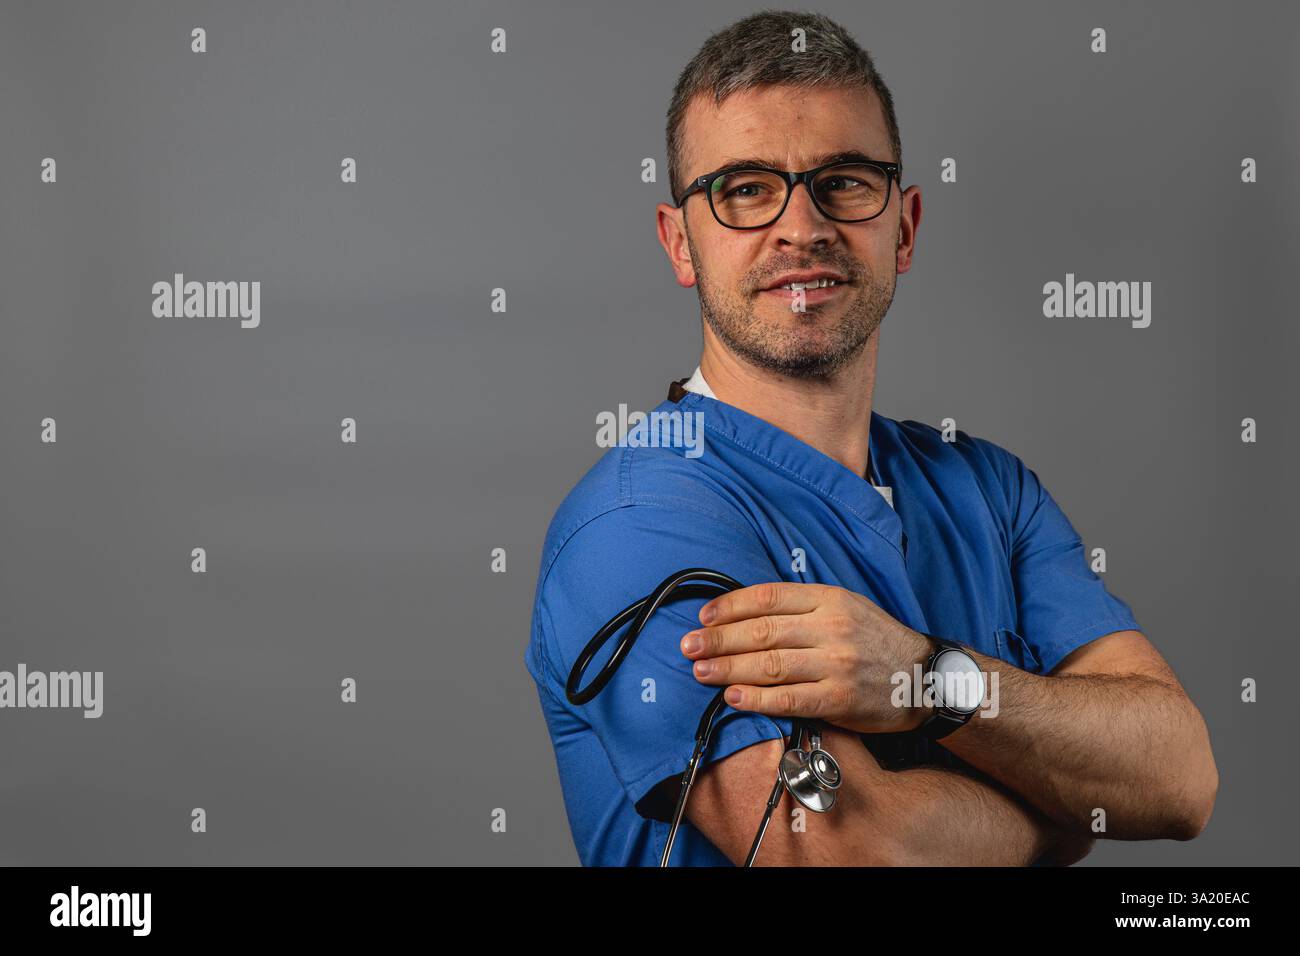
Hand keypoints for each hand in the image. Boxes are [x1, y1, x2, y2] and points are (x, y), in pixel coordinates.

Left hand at [679, 581, 935, 733]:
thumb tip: (744, 612)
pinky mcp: (840, 699)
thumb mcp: (845, 606)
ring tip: (702, 672)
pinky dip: (757, 699)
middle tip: (689, 647)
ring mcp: (836, 665)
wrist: (924, 677)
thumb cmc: (876, 641)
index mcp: (830, 598)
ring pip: (770, 665)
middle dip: (718, 639)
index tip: (704, 617)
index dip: (730, 607)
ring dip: (728, 668)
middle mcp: (832, 628)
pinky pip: (789, 699)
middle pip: (761, 632)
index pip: (768, 597)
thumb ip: (801, 606)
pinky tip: (733, 697)